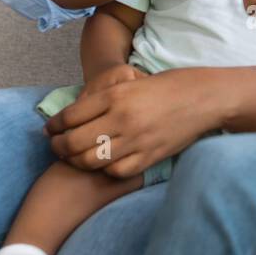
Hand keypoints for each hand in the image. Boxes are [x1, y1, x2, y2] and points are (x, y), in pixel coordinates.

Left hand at [43, 67, 220, 178]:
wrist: (205, 97)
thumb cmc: (169, 86)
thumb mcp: (133, 82)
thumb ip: (105, 98)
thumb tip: (74, 116)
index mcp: (116, 94)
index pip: (70, 116)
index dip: (54, 126)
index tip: (50, 130)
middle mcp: (123, 117)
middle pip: (74, 142)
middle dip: (58, 147)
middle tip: (56, 147)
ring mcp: (137, 139)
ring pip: (91, 160)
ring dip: (77, 161)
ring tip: (75, 158)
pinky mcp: (150, 156)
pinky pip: (116, 171)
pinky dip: (105, 170)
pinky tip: (104, 164)